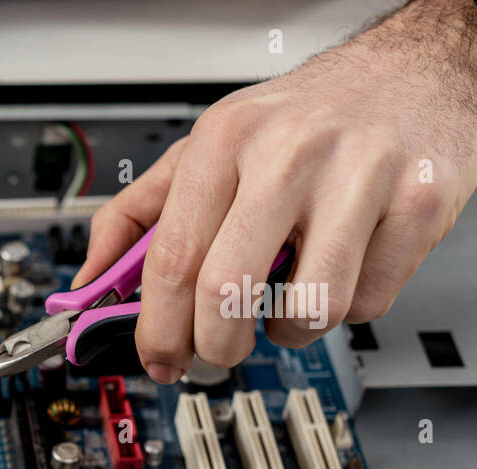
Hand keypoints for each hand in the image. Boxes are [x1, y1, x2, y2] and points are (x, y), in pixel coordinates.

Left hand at [73, 0, 476, 382]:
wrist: (413, 70)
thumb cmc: (304, 118)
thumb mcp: (208, 146)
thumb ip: (138, 214)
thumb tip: (90, 282)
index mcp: (224, 140)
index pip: (171, 259)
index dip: (157, 328)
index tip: (157, 358)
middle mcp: (289, 154)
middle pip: (225, 293)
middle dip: (214, 346)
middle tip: (217, 350)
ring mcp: (360, 178)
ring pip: (306, 310)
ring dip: (288, 329)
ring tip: (288, 297)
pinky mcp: (420, 205)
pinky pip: (368, 303)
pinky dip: (348, 308)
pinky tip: (339, 271)